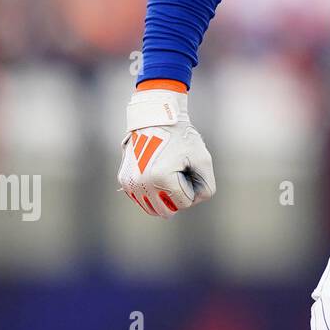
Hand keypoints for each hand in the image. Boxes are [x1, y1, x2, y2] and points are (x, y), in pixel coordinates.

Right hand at [117, 85, 215, 217]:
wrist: (156, 118)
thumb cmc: (182, 138)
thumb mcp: (203, 160)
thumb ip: (206, 187)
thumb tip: (192, 203)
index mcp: (161, 178)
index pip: (186, 203)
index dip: (192, 185)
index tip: (188, 166)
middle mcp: (141, 184)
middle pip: (168, 211)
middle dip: (178, 194)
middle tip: (179, 172)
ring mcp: (130, 184)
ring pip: (154, 209)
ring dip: (165, 196)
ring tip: (167, 172)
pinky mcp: (124, 181)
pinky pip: (142, 200)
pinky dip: (153, 192)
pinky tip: (157, 173)